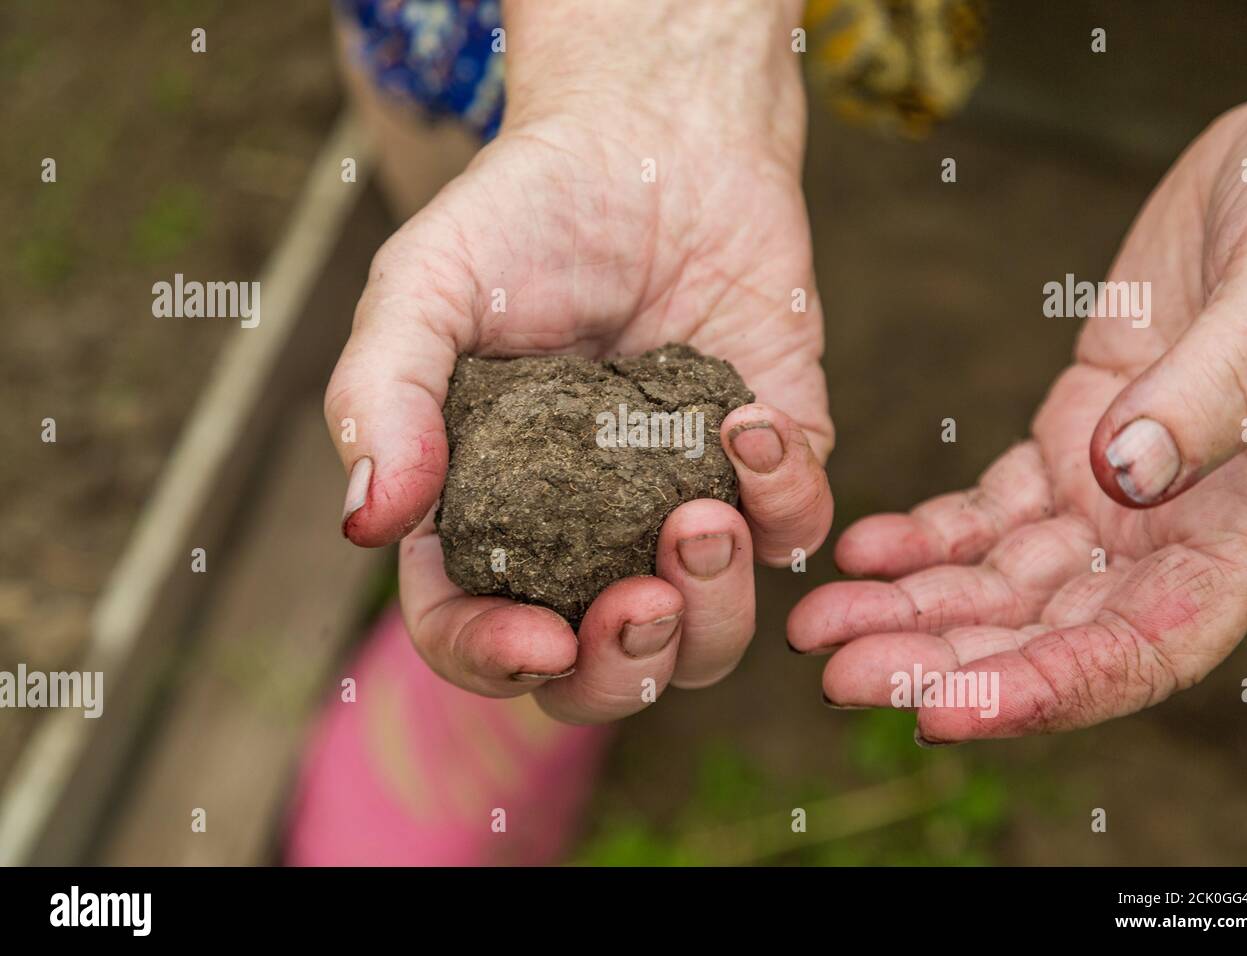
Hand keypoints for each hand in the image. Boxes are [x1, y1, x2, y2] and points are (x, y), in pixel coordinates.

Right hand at [327, 0, 832, 723]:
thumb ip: (384, 396)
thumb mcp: (424, 288)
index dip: (496, 659)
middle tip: (642, 605)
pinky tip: (750, 425)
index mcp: (484, 513)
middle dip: (625, 668)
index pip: (473, 629)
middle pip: (604, 669)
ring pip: (711, 634)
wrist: (654, 139)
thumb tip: (366, 522)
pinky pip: (795, 530)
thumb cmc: (526, 215)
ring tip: (704, 522)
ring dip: (715, 608)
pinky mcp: (768, 466)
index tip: (539, 638)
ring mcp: (680, 507)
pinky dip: (786, 499)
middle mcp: (584, 534)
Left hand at [790, 68, 1246, 741]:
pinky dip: (924, 534)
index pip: (1143, 647)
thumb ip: (1219, 386)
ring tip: (820, 622)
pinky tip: (861, 546)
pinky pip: (990, 509)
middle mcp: (1181, 528)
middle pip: (1049, 629)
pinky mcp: (1074, 434)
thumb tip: (1130, 479)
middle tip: (840, 672)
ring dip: (912, 607)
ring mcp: (1120, 487)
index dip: (1043, 690)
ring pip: (1004, 579)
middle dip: (942, 658)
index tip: (938, 712)